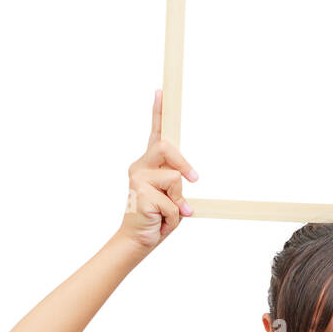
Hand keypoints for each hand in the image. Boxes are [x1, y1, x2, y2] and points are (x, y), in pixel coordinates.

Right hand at [117, 88, 199, 252]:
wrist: (139, 240)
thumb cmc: (159, 217)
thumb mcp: (174, 197)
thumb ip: (179, 184)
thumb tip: (189, 179)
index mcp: (150, 164)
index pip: (156, 133)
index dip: (158, 112)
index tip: (160, 91)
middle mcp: (141, 166)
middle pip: (166, 148)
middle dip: (184, 163)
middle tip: (195, 179)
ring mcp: (138, 178)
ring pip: (174, 179)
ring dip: (179, 202)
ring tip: (168, 213)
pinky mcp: (139, 193)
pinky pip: (173, 202)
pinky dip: (174, 216)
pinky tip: (162, 221)